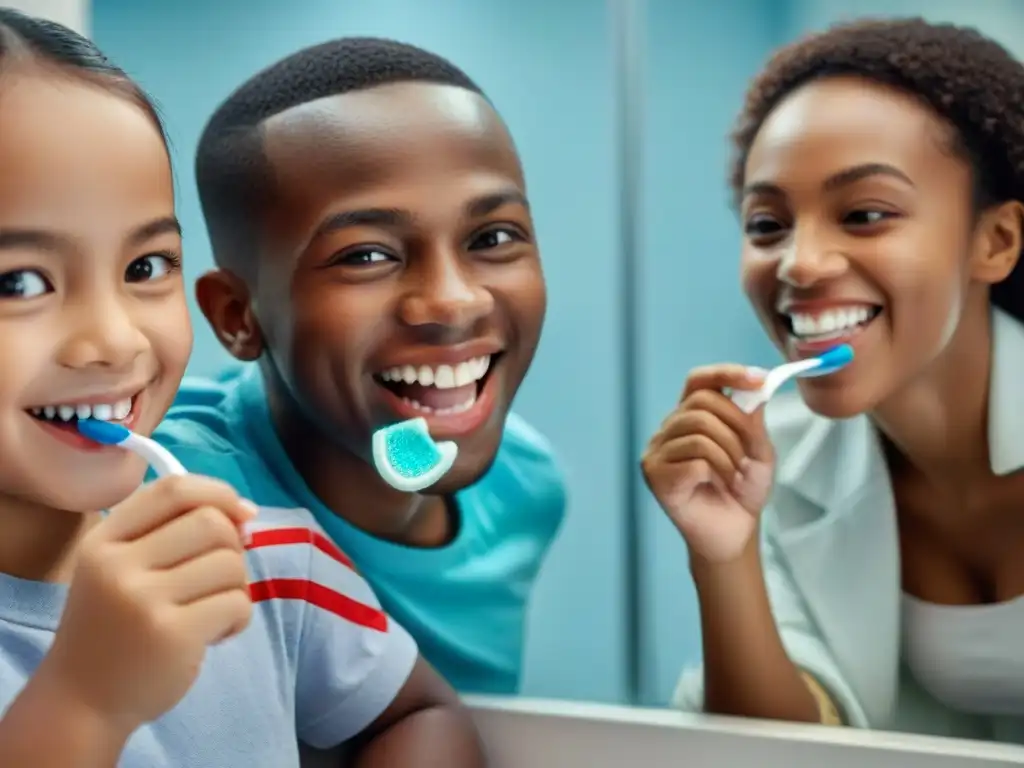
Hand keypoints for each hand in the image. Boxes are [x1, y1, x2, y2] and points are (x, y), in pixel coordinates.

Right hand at [41, 474, 256, 729]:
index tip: (241, 514)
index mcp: (105, 539)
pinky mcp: (173, 634)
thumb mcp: (123, 568)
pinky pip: (237, 603)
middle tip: (219, 577)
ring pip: (230, 564)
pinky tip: (215, 634)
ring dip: (236, 587)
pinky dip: (238, 617)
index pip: (174, 489)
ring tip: (211, 610)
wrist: (84, 701)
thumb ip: (174, 532)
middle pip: (211, 523)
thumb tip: (246, 512)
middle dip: (233, 546)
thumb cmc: (115, 626)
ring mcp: (144, 600)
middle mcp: (118, 564)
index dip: (219, 493)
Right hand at [642, 364, 774, 563]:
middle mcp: (670, 429)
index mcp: (691, 416)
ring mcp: (658, 451)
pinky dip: (716, 473)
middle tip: (748, 455)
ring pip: (699, 432)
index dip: (726, 373)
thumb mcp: (758, 450)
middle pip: (701, 403)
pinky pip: (693, 460)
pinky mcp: (655, 475)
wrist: (734, 533)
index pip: (699, 381)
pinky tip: (719, 486)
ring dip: (729, 455)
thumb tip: (755, 388)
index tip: (758, 379)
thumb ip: (753, 420)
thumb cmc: (742, 490)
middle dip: (736, 426)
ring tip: (735, 476)